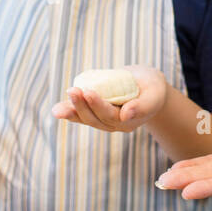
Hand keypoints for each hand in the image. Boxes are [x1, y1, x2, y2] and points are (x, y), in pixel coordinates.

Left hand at [52, 66, 167, 133]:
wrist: (147, 86)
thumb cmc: (152, 88)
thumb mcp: (154, 93)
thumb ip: (143, 106)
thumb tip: (125, 116)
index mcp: (129, 121)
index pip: (110, 116)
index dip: (98, 105)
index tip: (88, 91)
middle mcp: (115, 124)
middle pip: (95, 119)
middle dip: (81, 106)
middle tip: (72, 90)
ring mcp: (104, 119)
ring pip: (86, 119)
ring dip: (72, 111)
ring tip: (57, 108)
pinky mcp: (95, 112)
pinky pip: (81, 115)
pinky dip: (69, 112)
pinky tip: (57, 110)